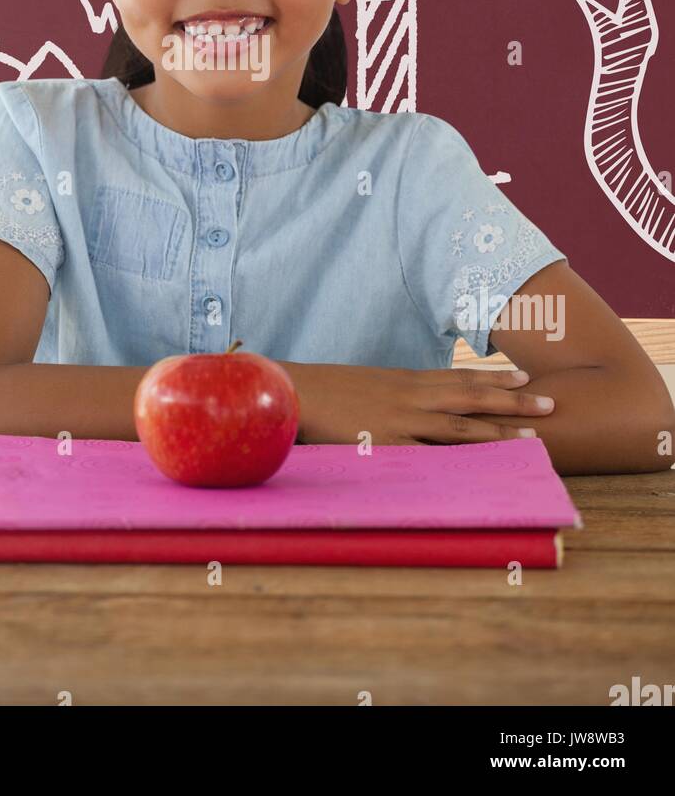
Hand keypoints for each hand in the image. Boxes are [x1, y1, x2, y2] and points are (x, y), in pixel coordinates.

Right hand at [277, 363, 554, 446]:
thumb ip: (398, 394)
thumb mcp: (370, 385)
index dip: (495, 379)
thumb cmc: (329, 390)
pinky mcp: (386, 444)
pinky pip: (428, 456)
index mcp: (407, 380)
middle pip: (471, 398)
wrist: (295, 390)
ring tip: (532, 439)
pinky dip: (457, 462)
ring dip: (499, 433)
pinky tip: (482, 470)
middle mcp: (412, 397)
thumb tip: (419, 405)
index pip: (460, 377)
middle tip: (551, 403)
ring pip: (460, 427)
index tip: (525, 378)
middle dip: (513, 402)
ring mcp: (401, 421)